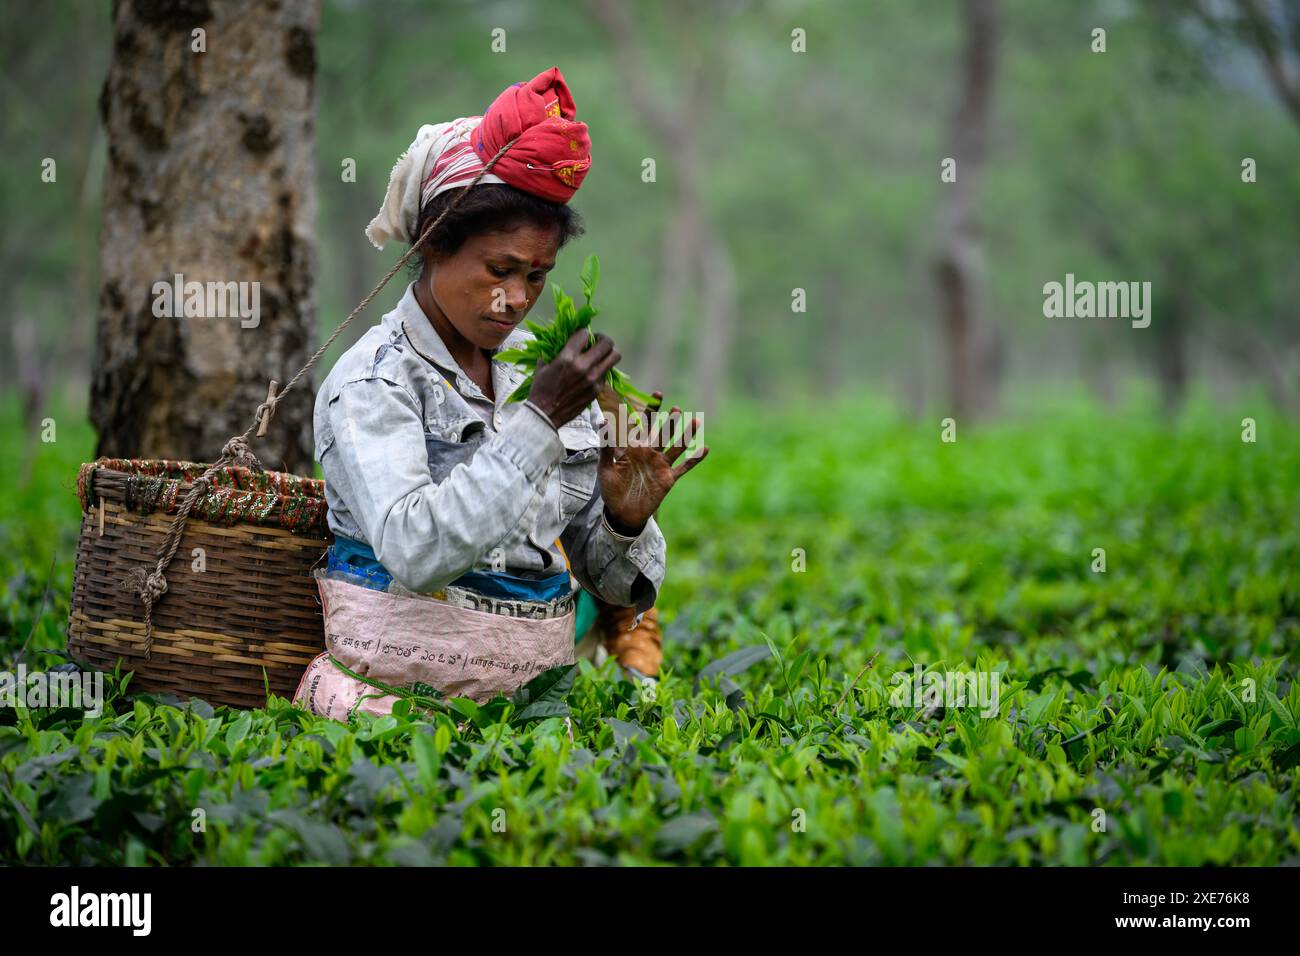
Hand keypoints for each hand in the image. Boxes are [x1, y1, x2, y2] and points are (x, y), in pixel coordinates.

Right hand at [529, 330, 619, 428]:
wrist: (546, 414)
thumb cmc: (541, 389)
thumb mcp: (543, 365)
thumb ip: (554, 350)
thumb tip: (562, 339)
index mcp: (567, 358)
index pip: (585, 334)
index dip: (583, 333)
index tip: (581, 337)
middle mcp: (583, 367)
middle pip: (606, 343)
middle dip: (602, 339)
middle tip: (597, 342)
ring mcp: (593, 379)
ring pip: (614, 357)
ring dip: (609, 352)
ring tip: (601, 354)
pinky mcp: (597, 389)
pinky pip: (607, 373)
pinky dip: (602, 369)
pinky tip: (593, 372)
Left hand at [599, 392, 708, 533]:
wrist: (621, 513)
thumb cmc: (611, 489)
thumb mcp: (605, 467)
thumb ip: (606, 446)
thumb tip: (602, 421)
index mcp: (635, 446)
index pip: (645, 423)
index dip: (652, 409)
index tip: (659, 394)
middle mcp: (650, 452)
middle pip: (664, 432)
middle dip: (671, 421)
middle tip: (677, 409)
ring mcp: (661, 465)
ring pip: (677, 447)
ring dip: (686, 436)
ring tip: (696, 422)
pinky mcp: (668, 479)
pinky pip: (684, 468)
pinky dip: (694, 460)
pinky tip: (705, 449)